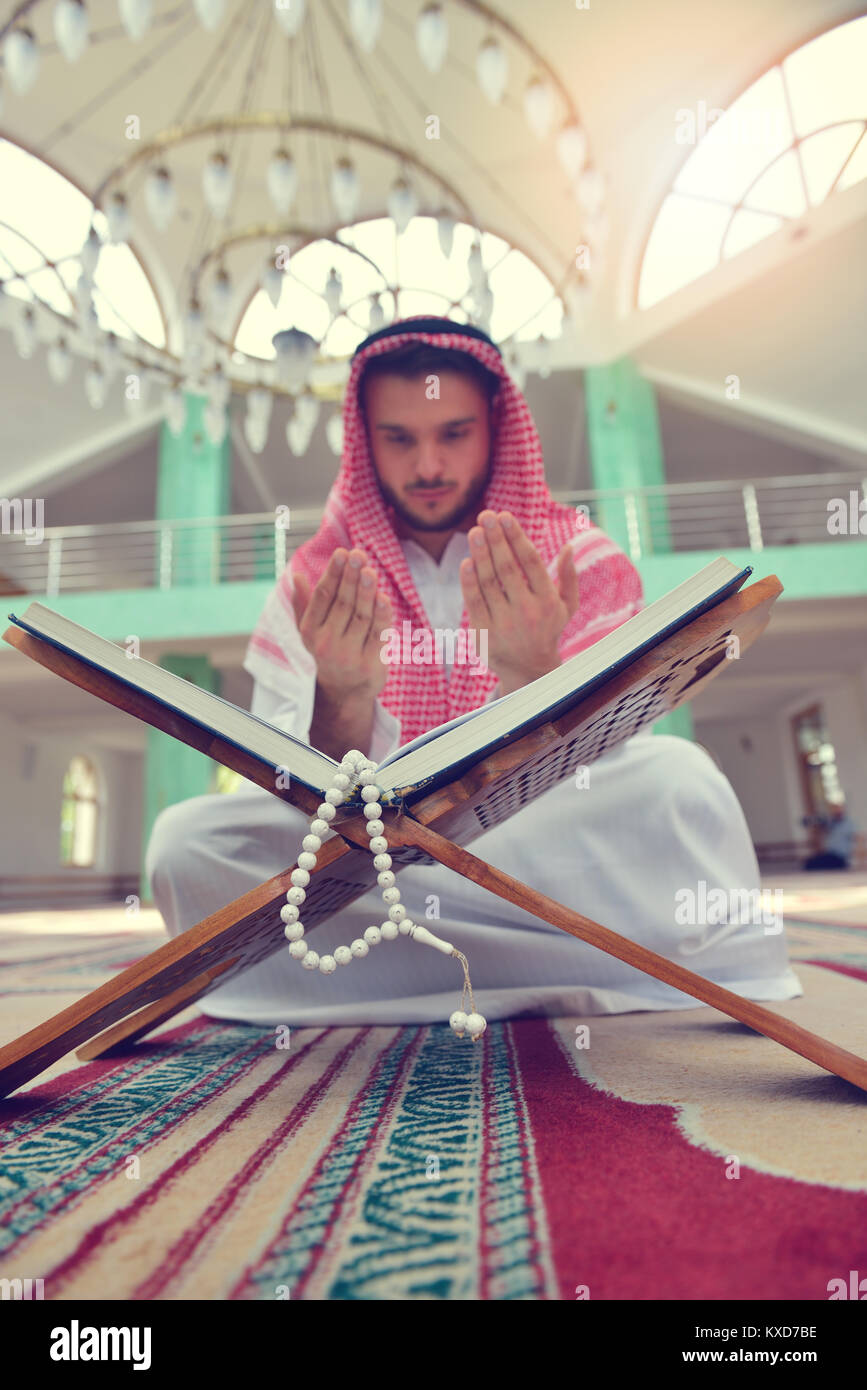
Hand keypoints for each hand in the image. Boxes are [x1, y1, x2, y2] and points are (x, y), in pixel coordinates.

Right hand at [292, 548, 392, 701]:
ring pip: (360, 617)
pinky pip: (377, 635)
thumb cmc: (329, 650)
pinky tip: (384, 598)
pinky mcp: (370, 664)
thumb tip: (296, 576)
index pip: (323, 596)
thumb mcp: (311, 630)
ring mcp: (349, 654)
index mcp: (310, 630)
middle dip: (350, 577)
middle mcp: (326, 643)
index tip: (342, 553)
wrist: (345, 692)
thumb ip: (304, 603)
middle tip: (358, 554)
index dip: (333, 573)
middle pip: (342, 604)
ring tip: (370, 571)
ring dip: (366, 592)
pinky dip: (381, 617)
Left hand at [460, 510, 579, 694]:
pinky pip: (474, 602)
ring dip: (480, 554)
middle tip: (486, 515)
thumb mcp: (566, 607)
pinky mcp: (484, 634)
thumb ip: (569, 577)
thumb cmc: (548, 629)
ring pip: (489, 583)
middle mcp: (527, 612)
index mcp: (548, 601)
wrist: (529, 671)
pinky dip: (469, 581)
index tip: (505, 516)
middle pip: (508, 569)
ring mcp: (504, 624)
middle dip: (496, 539)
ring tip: (474, 531)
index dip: (517, 537)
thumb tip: (569, 546)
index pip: (531, 562)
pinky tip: (467, 561)